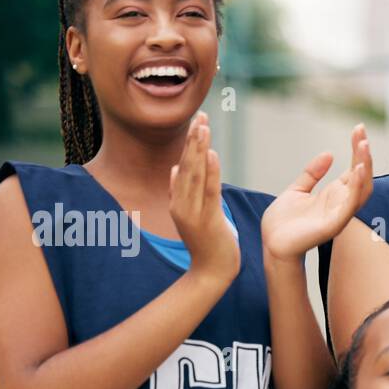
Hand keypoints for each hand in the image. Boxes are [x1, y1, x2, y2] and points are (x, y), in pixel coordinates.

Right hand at [170, 113, 239, 280]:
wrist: (212, 272)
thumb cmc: (208, 242)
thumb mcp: (193, 213)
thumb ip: (183, 192)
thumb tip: (175, 168)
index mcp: (178, 200)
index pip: (184, 165)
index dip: (191, 143)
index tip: (199, 122)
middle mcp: (181, 203)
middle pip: (187, 165)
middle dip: (194, 140)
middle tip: (202, 115)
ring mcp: (192, 212)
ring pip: (195, 175)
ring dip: (200, 149)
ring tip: (204, 127)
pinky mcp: (207, 220)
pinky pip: (209, 192)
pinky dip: (211, 172)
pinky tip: (213, 154)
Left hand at [261, 124, 372, 259]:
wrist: (272, 244)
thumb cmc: (284, 222)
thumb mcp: (297, 189)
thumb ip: (312, 173)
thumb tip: (329, 154)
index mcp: (334, 196)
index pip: (353, 169)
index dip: (357, 149)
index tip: (358, 129)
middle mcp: (341, 204)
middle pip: (362, 177)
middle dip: (364, 154)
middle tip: (361, 132)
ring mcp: (339, 215)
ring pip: (361, 190)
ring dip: (365, 168)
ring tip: (363, 146)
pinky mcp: (333, 225)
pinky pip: (350, 205)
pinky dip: (356, 188)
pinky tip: (356, 170)